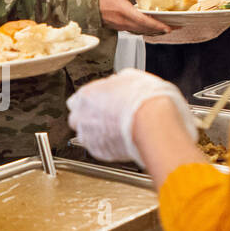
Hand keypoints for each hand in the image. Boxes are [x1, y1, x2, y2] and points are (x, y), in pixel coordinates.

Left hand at [66, 68, 198, 167]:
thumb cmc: (144, 100)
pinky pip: (99, 149)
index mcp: (87, 94)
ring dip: (97, 133)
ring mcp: (89, 136)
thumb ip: (118, 81)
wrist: (153, 124)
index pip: (76, 99)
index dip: (91, 102)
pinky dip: (108, 145)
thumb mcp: (132, 77)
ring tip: (117, 129)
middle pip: (77, 118)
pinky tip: (122, 139)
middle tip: (108, 116)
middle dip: (89, 118)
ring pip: (86, 136)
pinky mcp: (99, 152)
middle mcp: (82, 116)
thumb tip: (119, 82)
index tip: (102, 102)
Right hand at [99, 0, 172, 35]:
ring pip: (142, 31)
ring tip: (169, 28)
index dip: (156, 25)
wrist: (85, 5)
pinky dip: (147, 30)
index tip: (168, 27)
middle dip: (162, 29)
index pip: (143, 21)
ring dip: (155, 31)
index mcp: (123, 11)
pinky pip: (136, 31)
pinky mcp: (121, 28)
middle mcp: (123, 22)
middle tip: (176, 26)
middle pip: (146, 29)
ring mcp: (122, 26)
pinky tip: (154, 28)